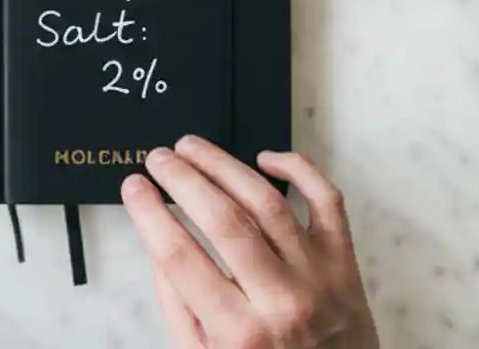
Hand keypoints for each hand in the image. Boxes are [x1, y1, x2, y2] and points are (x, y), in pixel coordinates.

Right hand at [121, 137, 378, 348]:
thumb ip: (179, 305)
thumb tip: (157, 242)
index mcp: (238, 333)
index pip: (178, 255)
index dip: (148, 213)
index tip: (133, 187)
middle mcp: (281, 302)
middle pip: (223, 219)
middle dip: (182, 178)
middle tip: (159, 159)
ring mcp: (318, 278)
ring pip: (267, 201)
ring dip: (224, 165)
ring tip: (193, 148)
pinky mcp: (346, 264)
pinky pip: (327, 201)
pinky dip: (299, 169)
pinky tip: (266, 158)